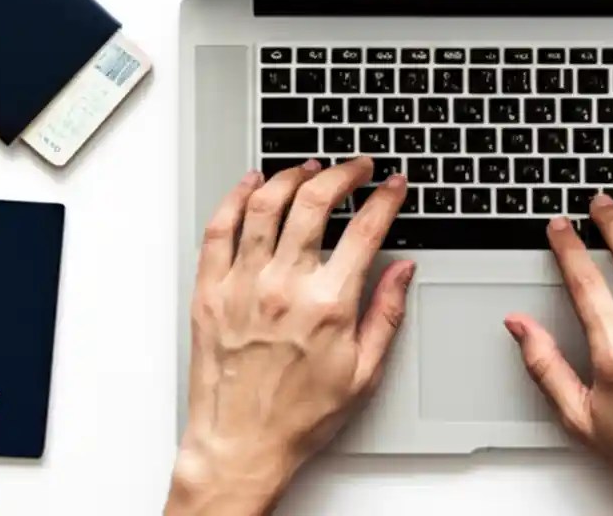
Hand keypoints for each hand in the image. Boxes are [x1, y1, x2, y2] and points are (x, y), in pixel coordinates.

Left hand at [167, 157, 413, 515]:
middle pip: (315, 202)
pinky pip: (219, 228)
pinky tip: (251, 184)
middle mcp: (284, 287)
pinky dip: (236, 197)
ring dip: (292, 175)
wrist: (241, 445)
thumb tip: (403, 270)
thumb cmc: (298, 416)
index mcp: (328, 305)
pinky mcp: (210, 291)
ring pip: (266, 204)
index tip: (393, 185)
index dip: (386, 198)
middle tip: (356, 168)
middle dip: (343, 173)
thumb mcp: (364, 372)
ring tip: (309, 168)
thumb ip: (386, 313)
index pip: (365, 230)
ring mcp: (242, 285)